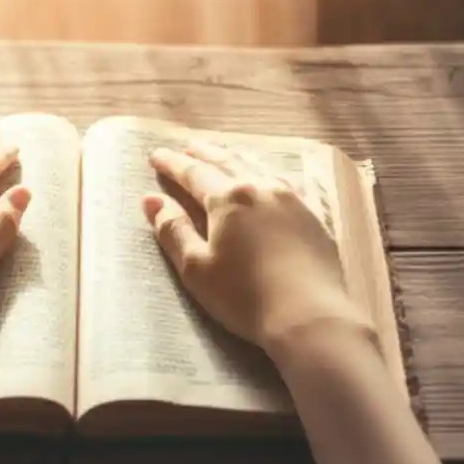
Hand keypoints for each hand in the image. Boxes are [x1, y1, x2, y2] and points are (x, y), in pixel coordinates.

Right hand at [142, 142, 370, 348]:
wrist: (311, 317)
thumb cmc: (245, 297)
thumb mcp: (196, 269)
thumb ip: (173, 230)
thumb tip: (151, 199)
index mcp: (229, 198)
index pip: (194, 172)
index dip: (172, 164)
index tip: (156, 155)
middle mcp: (261, 188)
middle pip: (226, 161)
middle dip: (202, 153)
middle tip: (185, 146)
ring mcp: (292, 199)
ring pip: (257, 167)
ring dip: (233, 157)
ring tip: (221, 154)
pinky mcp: (313, 216)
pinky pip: (280, 181)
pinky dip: (261, 172)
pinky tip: (263, 179)